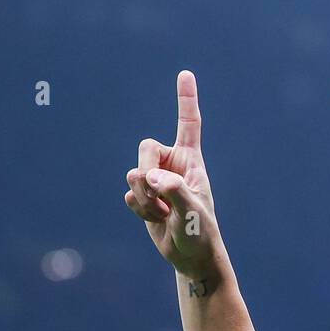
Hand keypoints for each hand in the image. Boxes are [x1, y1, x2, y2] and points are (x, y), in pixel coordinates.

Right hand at [125, 71, 219, 278]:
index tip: (185, 74)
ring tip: (162, 214)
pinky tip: (155, 219)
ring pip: (134, 174)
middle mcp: (172, 166)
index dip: (186, 99)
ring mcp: (156, 181)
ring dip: (144, 198)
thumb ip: (174, 190)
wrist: (191, 256)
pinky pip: (129, 194)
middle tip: (157, 193)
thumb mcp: (193, 212)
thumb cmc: (200, 233)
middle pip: (146, 148)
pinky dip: (139, 209)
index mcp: (191, 160)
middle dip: (146, 171)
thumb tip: (149, 178)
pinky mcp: (144, 198)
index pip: (188, 124)